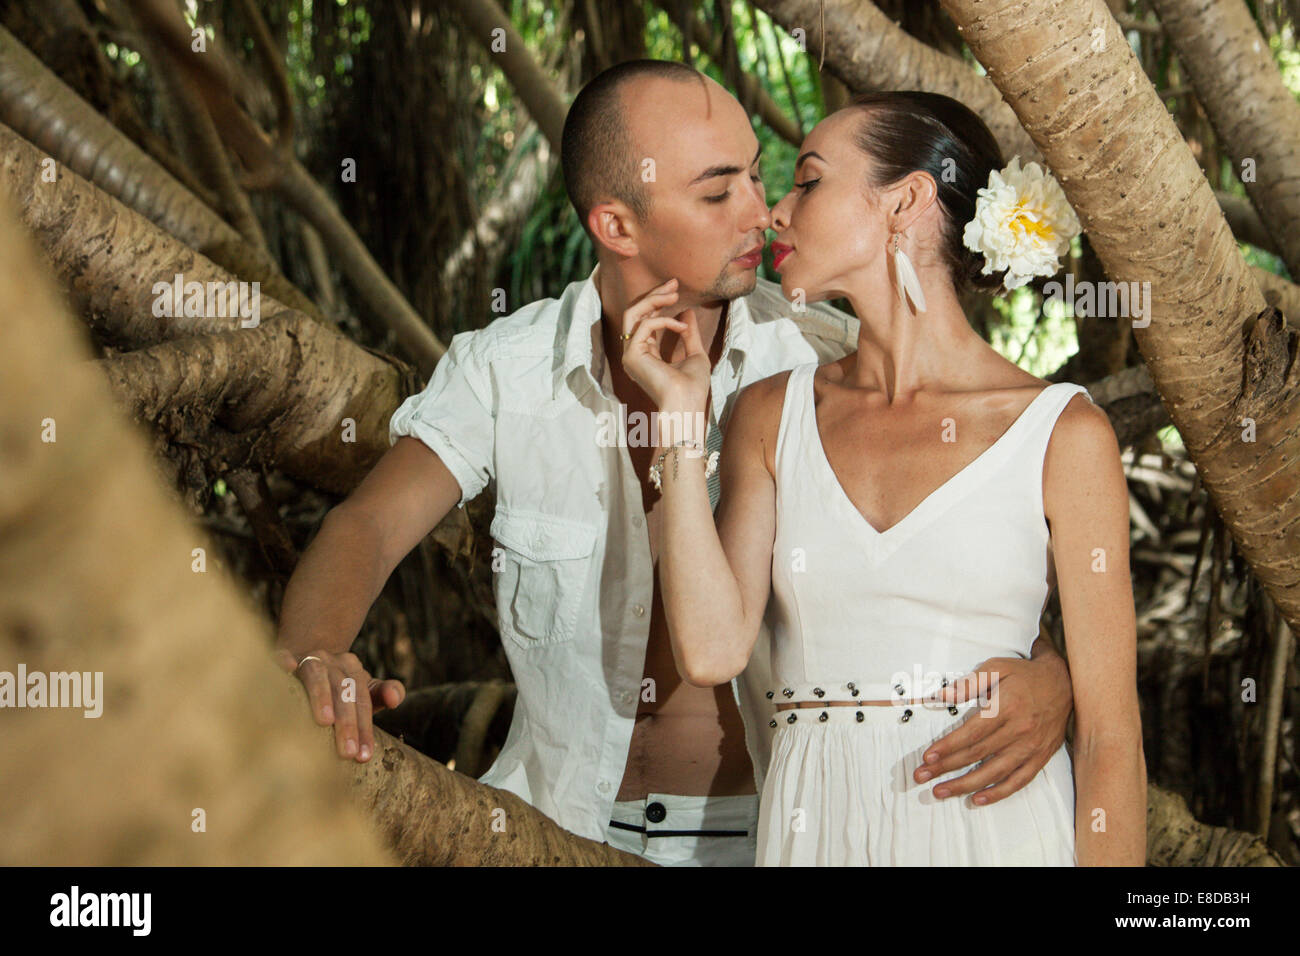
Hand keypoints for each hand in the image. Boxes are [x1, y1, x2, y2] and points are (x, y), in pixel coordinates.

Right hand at [273, 647, 405, 762]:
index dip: (365, 727)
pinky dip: (284, 661)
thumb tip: (395, 699)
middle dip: (347, 722)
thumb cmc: (336, 687)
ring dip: (322, 696)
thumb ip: (383, 694)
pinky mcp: (284, 657)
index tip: (364, 756)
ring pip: (317, 674)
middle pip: (343, 690)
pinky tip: (286, 666)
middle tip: (347, 753)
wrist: (303, 658)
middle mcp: (331, 660)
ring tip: (325, 722)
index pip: (362, 699)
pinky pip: (283, 656)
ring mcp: (307, 657)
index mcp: (351, 668)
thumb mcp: (361, 691)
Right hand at [619, 278, 710, 412]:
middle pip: (635, 313)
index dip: (658, 301)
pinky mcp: (631, 356)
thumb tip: (687, 311)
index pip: (645, 319)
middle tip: (674, 284)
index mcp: (646, 354)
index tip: (675, 289)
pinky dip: (665, 321)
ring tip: (674, 294)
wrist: (688, 405)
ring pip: (633, 314)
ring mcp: (630, 355)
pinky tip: (682, 327)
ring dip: (654, 300)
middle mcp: (634, 353)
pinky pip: (644, 326)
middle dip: (654, 295)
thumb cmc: (693, 388)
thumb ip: (688, 333)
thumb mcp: (695, 353)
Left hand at [913, 653, 1072, 803]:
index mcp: (1006, 708)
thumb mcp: (997, 668)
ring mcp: (1030, 748)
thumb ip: (970, 683)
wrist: (1064, 684)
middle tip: (922, 776)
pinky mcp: (1039, 758)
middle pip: (977, 754)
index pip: (971, 733)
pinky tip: (978, 799)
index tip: (927, 756)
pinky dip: (998, 793)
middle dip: (946, 767)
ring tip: (941, 791)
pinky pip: (1018, 781)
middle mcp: (1019, 731)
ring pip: (994, 772)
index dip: (948, 746)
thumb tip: (942, 695)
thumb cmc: (1025, 676)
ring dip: (965, 784)